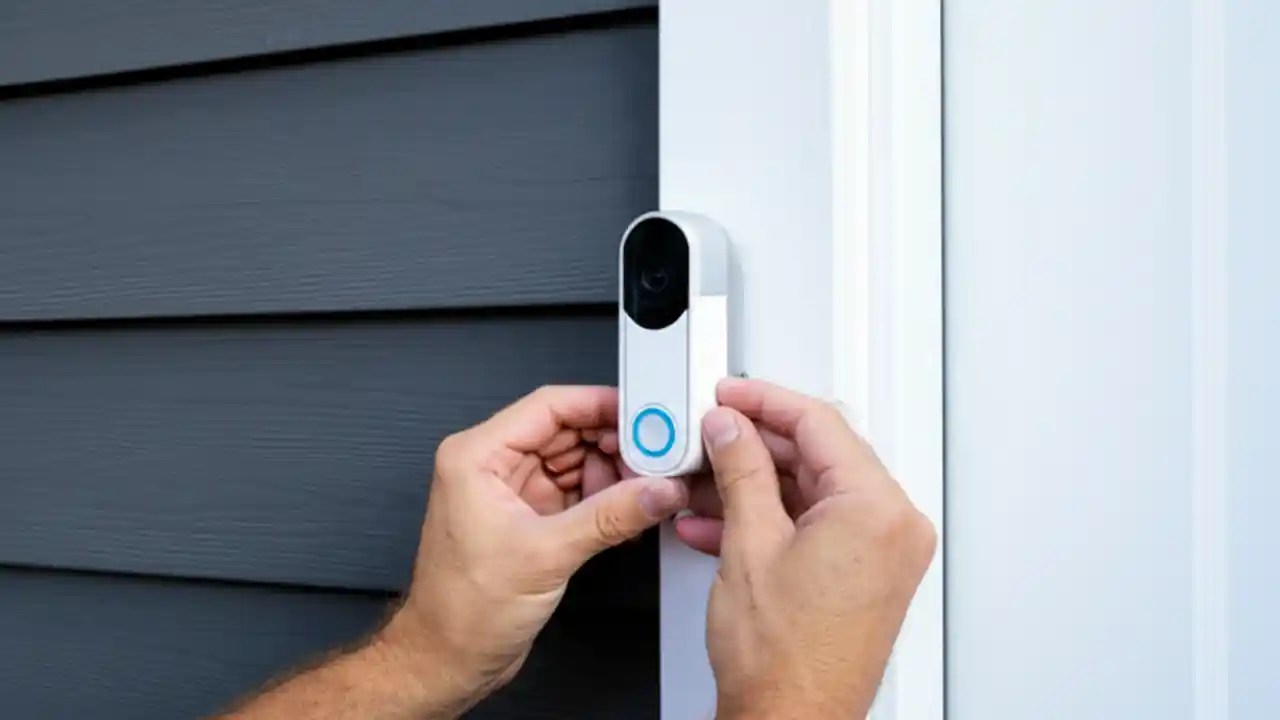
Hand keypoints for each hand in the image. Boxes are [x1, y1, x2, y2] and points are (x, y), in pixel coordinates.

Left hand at [379, 386, 688, 713]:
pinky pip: (576, 492)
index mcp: (476, 456)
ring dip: (613, 475)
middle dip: (615, 445)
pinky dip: (604, 500)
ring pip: (575, 462)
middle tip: (656, 460)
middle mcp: (491, 466)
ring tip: (646, 491)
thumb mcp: (546, 555)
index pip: (549, 406)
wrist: (448, 659)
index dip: (601, 405)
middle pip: (567, 431)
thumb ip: (609, 517)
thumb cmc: (461, 611)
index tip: (643, 414)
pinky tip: (629, 513)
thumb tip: (655, 490)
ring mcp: (511, 492)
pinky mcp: (528, 518)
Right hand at [677, 378, 935, 718]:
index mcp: (877, 510)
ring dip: (758, 481)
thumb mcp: (749, 544)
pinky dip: (774, 515)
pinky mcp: (868, 572)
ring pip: (814, 488)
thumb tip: (731, 428)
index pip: (820, 423)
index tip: (731, 395)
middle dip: (757, 443)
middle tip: (713, 432)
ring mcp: (885, 552)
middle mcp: (894, 527)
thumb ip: (740, 469)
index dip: (765, 401)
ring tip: (707, 478)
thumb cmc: (783, 661)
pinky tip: (724, 518)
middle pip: (821, 452)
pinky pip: (819, 521)